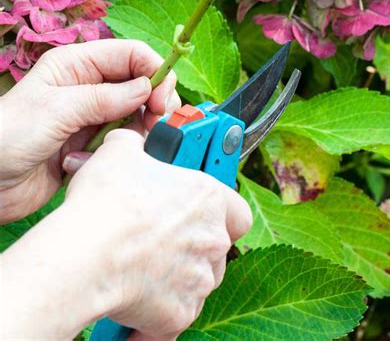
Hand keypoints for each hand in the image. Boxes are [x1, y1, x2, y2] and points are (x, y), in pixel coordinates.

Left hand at [0, 39, 180, 221]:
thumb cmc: (7, 135)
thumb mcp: (57, 109)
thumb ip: (105, 98)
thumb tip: (147, 89)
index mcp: (78, 64)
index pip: (131, 54)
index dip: (154, 71)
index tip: (162, 99)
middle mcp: (88, 86)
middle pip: (140, 84)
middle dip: (153, 103)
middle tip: (156, 125)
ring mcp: (90, 116)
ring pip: (135, 115)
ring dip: (135, 131)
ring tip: (120, 147)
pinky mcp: (90, 145)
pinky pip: (120, 142)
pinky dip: (116, 152)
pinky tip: (88, 161)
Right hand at [73, 129, 251, 339]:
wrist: (84, 255)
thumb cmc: (106, 202)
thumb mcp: (120, 152)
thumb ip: (136, 145)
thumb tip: (131, 143)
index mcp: (208, 198)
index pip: (237, 211)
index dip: (221, 212)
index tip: (199, 212)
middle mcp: (212, 240)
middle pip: (214, 247)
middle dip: (190, 245)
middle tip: (158, 239)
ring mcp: (199, 280)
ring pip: (196, 281)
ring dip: (176, 277)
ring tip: (142, 267)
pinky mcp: (179, 315)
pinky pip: (174, 316)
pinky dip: (157, 313)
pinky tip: (132, 302)